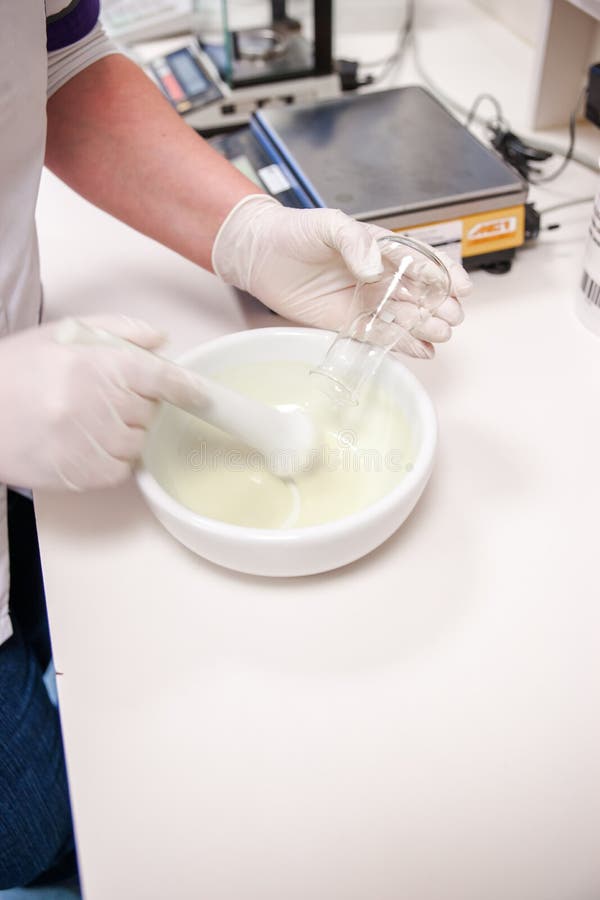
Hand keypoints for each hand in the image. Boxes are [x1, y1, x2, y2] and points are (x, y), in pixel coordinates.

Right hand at [0, 315, 201, 490]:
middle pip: (151, 411)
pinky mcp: (81, 474)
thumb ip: (119, 331)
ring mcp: (89, 442)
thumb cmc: (17, 371)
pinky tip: (84, 443)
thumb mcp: (63, 335)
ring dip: (125, 433)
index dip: (186, 387)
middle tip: (103, 398)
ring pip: (139, 442)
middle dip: (138, 404)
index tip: (203, 395)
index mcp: (96, 363)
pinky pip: (121, 469)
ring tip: (87, 420)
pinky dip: (113, 459)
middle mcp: (97, 403)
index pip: (159, 377)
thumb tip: (161, 341)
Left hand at [212, 195, 471, 358]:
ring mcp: (365, 301)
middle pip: (419, 294)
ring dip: (425, 327)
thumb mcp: (329, 225)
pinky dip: (401, 344)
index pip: (422, 260)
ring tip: (440, 336)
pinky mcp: (347, 323)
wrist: (259, 254)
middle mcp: (379, 276)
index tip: (461, 287)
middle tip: (451, 318)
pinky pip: (379, 335)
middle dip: (439, 306)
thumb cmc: (295, 232)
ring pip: (403, 317)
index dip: (444, 273)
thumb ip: (356, 243)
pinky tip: (421, 352)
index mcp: (381, 248)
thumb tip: (377, 269)